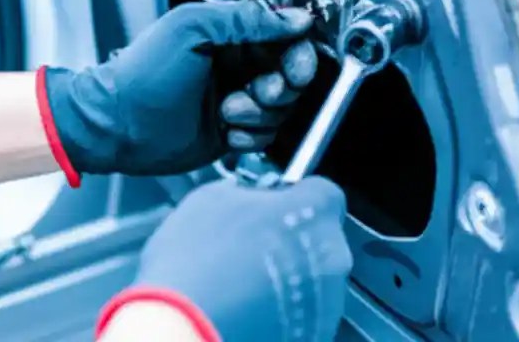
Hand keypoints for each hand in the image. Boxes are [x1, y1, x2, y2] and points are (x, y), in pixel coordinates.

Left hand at [42, 0, 317, 176]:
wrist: (118, 126)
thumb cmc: (142, 76)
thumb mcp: (192, 28)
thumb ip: (246, 18)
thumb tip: (293, 18)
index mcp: (232, 33)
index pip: (286, 37)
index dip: (298, 54)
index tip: (295, 67)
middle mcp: (239, 65)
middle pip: (291, 76)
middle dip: (279, 88)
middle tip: (258, 91)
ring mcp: (239, 98)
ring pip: (281, 109)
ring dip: (258, 114)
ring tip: (226, 111)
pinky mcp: (235, 130)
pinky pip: (266, 135)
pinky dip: (250, 136)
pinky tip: (225, 130)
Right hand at [120, 177, 351, 341]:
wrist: (185, 330)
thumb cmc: (197, 264)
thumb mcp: (211, 199)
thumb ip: (245, 191)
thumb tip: (245, 195)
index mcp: (315, 213)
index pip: (322, 192)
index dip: (293, 197)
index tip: (272, 206)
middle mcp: (333, 257)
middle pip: (319, 238)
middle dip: (291, 240)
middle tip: (250, 246)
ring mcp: (328, 302)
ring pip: (313, 279)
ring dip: (287, 277)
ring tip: (240, 283)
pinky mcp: (315, 334)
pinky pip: (303, 313)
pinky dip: (282, 311)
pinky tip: (246, 309)